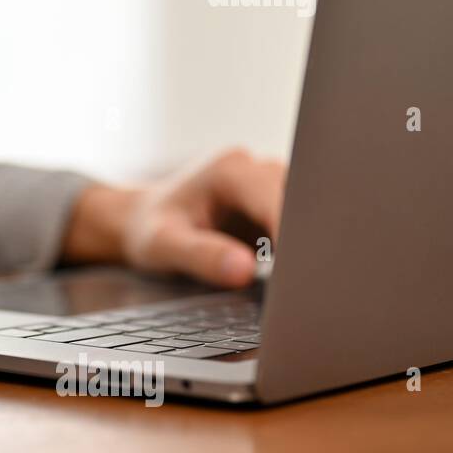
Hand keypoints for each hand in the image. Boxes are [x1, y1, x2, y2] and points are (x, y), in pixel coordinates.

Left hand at [61, 149, 286, 286]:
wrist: (142, 220)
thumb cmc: (149, 229)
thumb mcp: (163, 245)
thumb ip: (200, 256)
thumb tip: (244, 270)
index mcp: (230, 169)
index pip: (278, 198)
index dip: (294, 234)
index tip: (302, 271)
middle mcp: (255, 169)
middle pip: (302, 200)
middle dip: (308, 240)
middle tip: (309, 283)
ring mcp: (268, 185)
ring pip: (308, 212)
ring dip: (308, 245)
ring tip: (305, 282)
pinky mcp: (274, 205)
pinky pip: (301, 225)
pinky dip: (301, 250)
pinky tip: (297, 276)